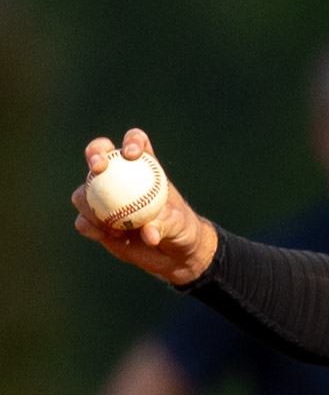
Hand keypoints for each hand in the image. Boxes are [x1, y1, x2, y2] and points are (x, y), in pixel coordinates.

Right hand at [72, 129, 217, 284]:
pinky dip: (90, 226)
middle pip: (100, 154)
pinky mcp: (93, 220)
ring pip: (83, 191)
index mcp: (145, 168)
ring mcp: (102, 198)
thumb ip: (164, 226)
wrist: (171, 253)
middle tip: (99, 168)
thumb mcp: (179, 227)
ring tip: (111, 224)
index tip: (132, 154)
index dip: (132, 141)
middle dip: (95, 153)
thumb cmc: (181, 230)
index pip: (137, 143)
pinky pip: (83, 220)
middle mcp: (119, 177)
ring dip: (89, 203)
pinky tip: (103, 234)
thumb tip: (148, 233)